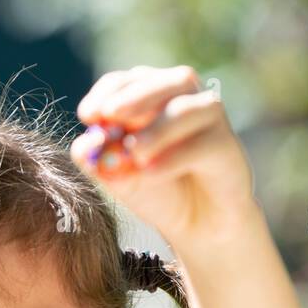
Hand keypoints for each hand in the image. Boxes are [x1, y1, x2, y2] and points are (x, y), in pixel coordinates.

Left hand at [71, 66, 256, 246]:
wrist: (197, 224)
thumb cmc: (156, 191)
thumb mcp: (118, 177)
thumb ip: (96, 160)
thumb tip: (81, 145)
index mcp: (152, 96)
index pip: (127, 82)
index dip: (106, 94)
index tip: (87, 116)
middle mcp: (184, 98)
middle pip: (161, 83)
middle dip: (133, 97)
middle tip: (109, 114)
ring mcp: (209, 119)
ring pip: (185, 109)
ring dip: (156, 129)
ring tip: (133, 152)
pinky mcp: (227, 145)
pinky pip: (202, 145)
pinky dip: (173, 157)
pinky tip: (151, 171)